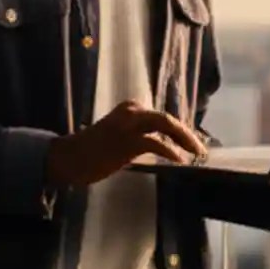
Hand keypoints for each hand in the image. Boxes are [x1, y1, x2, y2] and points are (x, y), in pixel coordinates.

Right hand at [45, 100, 206, 187]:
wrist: (68, 158)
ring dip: (185, 140)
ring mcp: (129, 125)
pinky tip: (179, 160)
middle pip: (167, 119)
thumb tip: (165, 145)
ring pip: (165, 125)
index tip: (191, 143)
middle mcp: (132, 111)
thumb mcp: (120, 136)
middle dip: (187, 134)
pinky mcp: (127, 141)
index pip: (162, 118)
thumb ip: (140, 135)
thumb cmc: (94, 150)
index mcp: (131, 108)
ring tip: (197, 153)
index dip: (180, 131)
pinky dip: (170, 151)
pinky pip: (155, 143)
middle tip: (201, 149)